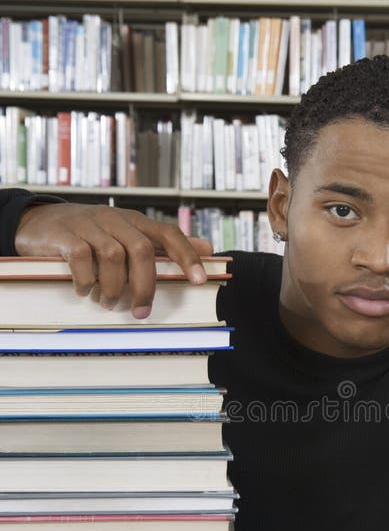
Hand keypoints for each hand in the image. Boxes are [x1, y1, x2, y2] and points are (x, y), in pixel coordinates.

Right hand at [15, 202, 212, 317]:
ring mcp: (89, 225)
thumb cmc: (92, 233)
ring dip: (113, 287)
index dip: (186, 256)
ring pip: (113, 256)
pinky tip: (84, 291)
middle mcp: (115, 219)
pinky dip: (86, 280)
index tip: (199, 281)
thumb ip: (164, 244)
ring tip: (107, 303)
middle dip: (144, 285)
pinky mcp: (65, 235)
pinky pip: (82, 258)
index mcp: (135, 222)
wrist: (38, 221)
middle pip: (141, 250)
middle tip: (140, 311)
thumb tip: (207, 248)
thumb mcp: (128, 234)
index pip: (168, 234)